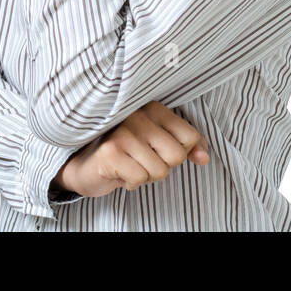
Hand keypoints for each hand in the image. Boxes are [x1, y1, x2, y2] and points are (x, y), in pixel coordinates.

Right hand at [52, 101, 210, 197]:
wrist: (85, 163)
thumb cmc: (127, 151)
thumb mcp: (159, 143)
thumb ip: (186, 146)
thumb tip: (204, 158)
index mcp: (154, 108)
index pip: (190, 137)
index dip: (180, 153)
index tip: (159, 151)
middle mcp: (138, 114)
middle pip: (176, 156)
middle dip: (162, 167)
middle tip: (143, 160)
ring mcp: (123, 132)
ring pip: (160, 170)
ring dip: (146, 176)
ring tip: (130, 165)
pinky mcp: (111, 152)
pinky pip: (140, 179)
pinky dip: (132, 182)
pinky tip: (120, 172)